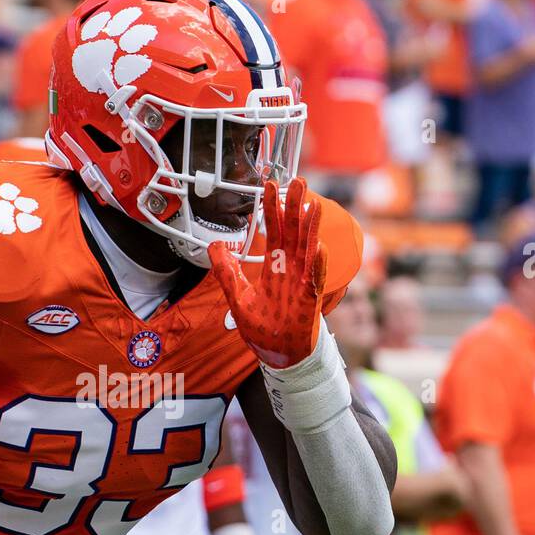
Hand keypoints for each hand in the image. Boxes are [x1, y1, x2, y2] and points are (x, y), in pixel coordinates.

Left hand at [209, 178, 327, 368]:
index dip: (272, 208)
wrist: (277, 354)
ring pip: (308, 249)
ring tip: (312, 204)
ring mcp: (302, 282)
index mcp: (274, 266)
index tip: (270, 186)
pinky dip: (318, 264)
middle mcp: (290, 269)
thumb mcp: (237, 296)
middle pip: (293, 232)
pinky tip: (319, 247)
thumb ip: (226, 271)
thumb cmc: (263, 328)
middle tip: (298, 180)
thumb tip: (215, 245)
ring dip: (311, 227)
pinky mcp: (309, 300)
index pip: (273, 230)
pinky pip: (315, 279)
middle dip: (295, 206)